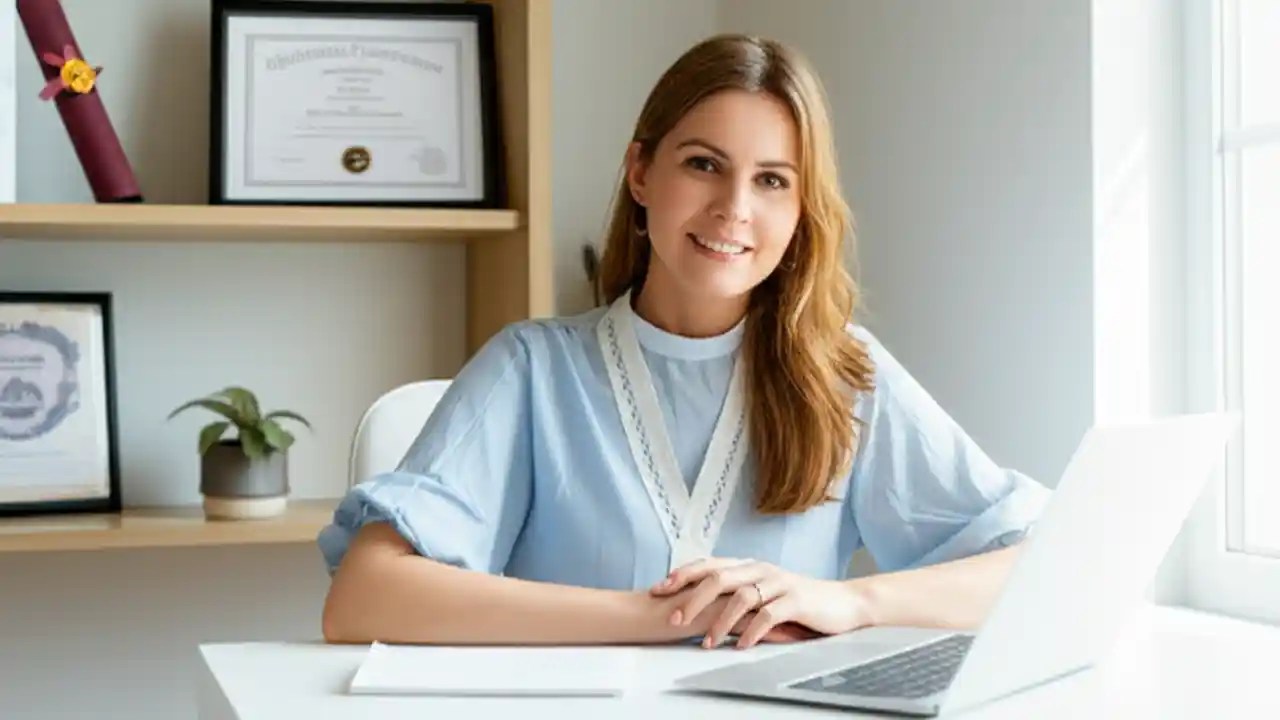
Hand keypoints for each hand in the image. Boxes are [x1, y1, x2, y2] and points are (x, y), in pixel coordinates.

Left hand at [650, 557, 870, 648]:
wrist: (841, 604)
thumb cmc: (797, 602)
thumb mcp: (762, 593)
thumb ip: (735, 594)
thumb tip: (696, 604)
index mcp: (748, 566)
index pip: (708, 565)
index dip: (681, 575)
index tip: (658, 590)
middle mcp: (760, 570)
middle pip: (718, 578)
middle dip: (691, 599)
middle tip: (673, 619)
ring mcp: (778, 583)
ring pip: (740, 597)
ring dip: (719, 621)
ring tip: (706, 642)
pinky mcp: (795, 600)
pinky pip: (768, 615)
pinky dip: (751, 631)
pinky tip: (740, 646)